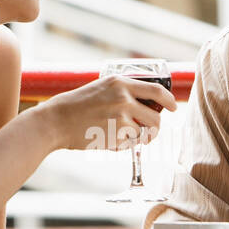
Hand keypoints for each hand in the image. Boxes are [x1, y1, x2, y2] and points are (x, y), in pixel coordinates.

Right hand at [42, 75, 175, 150]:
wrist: (55, 121)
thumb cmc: (75, 107)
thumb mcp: (100, 89)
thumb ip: (122, 93)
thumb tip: (147, 105)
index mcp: (119, 83)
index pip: (156, 90)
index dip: (169, 100)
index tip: (173, 107)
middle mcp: (124, 97)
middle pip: (156, 117)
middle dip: (154, 127)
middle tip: (146, 131)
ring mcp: (121, 116)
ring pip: (145, 133)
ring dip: (139, 137)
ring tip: (122, 136)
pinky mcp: (117, 134)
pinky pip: (131, 144)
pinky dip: (123, 145)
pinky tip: (106, 138)